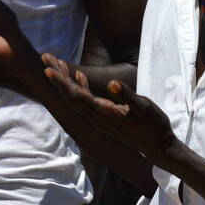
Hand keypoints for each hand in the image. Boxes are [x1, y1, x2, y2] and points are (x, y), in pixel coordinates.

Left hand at [42, 57, 175, 162]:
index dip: (62, 82)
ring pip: (75, 98)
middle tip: (46, 57)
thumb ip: (128, 97)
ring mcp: (98, 118)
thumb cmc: (154, 127)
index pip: (76, 96)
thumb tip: (112, 84)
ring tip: (56, 62)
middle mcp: (96, 118)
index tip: (49, 69)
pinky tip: (79, 76)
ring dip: (65, 79)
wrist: (158, 147)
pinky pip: (85, 101)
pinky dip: (80, 86)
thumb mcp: (145, 109)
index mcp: (103, 114)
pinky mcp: (103, 117)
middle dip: (57, 76)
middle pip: (69, 95)